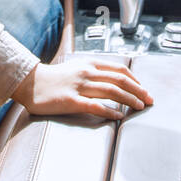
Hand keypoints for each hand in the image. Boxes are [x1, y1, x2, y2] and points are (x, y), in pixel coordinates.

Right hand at [11, 59, 153, 118]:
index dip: (135, 80)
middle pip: (120, 80)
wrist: (31, 83)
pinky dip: (110, 111)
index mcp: (89, 64)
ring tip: (139, 106)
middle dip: (138, 90)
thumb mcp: (76, 67)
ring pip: (111, 91)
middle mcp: (87, 72)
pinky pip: (95, 105)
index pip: (119, 70)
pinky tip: (119, 116)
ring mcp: (79, 86)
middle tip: (149, 99)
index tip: (144, 89)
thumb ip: (94, 71)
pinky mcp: (72, 100)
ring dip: (129, 99)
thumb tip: (113, 79)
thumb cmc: (54, 78)